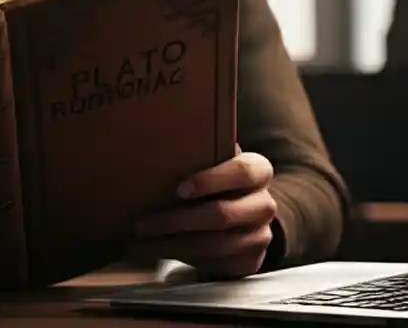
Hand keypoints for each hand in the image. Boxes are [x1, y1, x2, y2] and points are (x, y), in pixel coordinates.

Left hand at [131, 147, 276, 279]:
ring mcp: (260, 236)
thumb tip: (165, 145)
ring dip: (174, 244)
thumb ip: (202, 154)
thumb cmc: (218, 184)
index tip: (179, 190)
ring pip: (216, 244)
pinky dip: (184, 259)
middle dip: (177, 220)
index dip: (210, 180)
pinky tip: (161, 251)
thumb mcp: (215, 164)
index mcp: (259, 171)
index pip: (243, 171)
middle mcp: (264, 204)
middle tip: (144, 223)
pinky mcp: (250, 261)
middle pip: (222, 214)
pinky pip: (216, 263)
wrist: (244, 218)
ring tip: (145, 241)